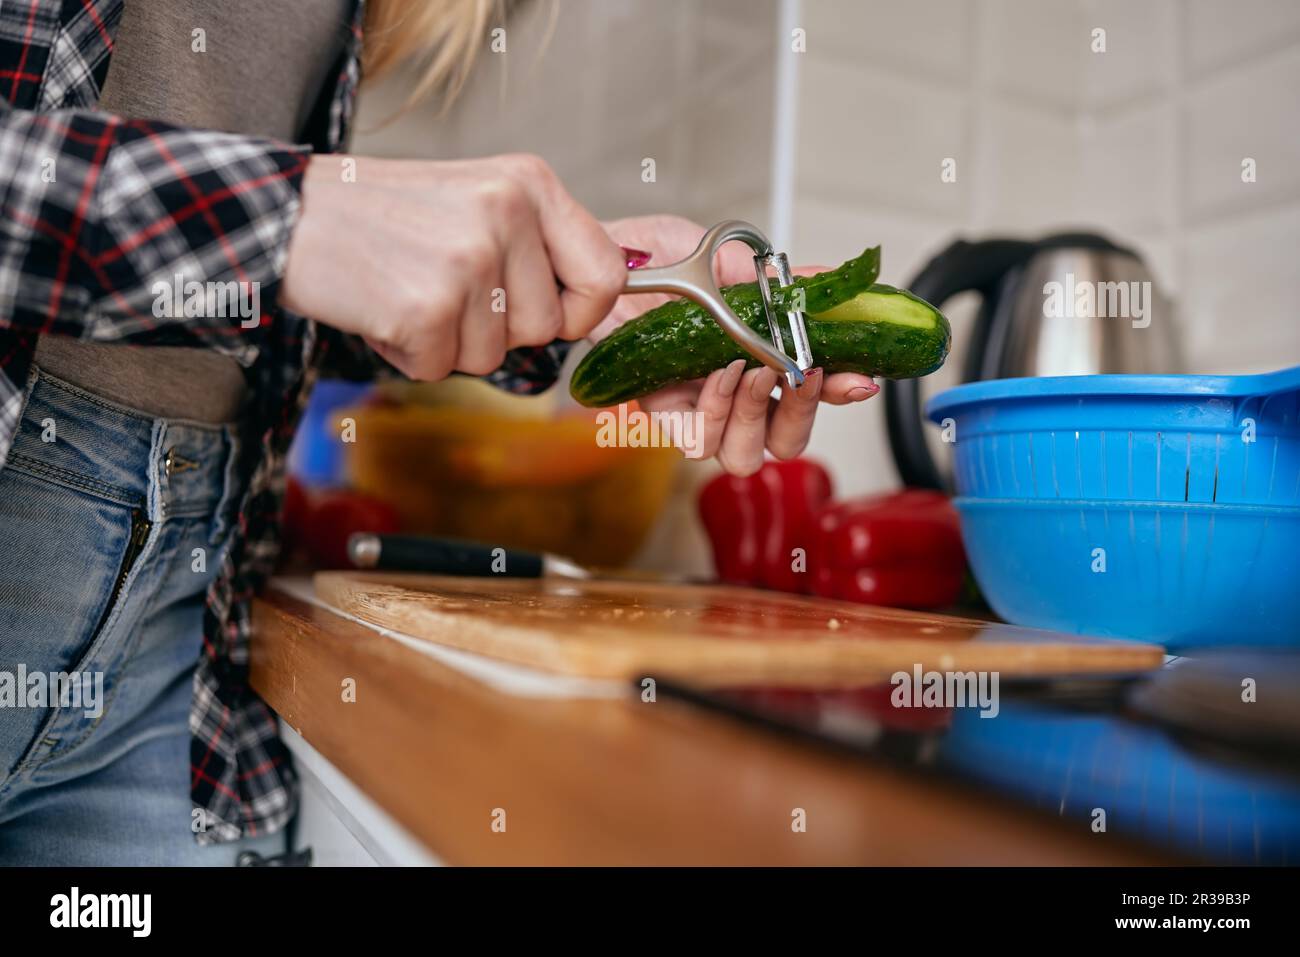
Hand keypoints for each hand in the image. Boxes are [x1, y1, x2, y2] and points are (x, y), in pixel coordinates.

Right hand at [281, 153, 626, 378]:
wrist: (287, 213)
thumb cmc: (385, 216)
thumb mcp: (478, 200)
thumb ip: (540, 246)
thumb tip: (600, 307)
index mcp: (530, 183)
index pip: (606, 273)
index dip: (583, 311)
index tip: (548, 312)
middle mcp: (507, 213)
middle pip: (545, 328)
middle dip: (495, 329)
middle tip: (442, 285)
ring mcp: (468, 260)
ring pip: (492, 355)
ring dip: (448, 342)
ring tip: (407, 288)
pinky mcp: (427, 307)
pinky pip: (442, 368)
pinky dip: (409, 354)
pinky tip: (382, 307)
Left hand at [597, 215, 878, 475]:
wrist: (610, 261)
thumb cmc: (665, 263)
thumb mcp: (729, 261)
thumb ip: (777, 284)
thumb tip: (825, 286)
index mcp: (765, 360)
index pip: (817, 394)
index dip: (842, 393)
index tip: (858, 380)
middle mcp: (738, 395)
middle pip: (787, 443)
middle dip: (799, 412)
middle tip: (794, 373)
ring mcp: (702, 410)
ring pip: (744, 456)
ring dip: (753, 414)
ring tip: (746, 369)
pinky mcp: (663, 414)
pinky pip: (697, 442)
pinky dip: (713, 412)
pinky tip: (715, 374)